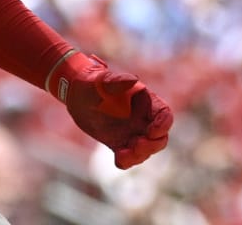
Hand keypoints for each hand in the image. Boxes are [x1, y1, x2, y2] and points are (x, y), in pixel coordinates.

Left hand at [48, 51, 171, 168]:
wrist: (77, 95)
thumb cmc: (92, 82)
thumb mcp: (102, 80)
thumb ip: (117, 80)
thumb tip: (134, 80)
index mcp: (145, 101)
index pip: (164, 114)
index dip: (164, 124)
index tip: (152, 132)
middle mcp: (142, 119)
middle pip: (160, 138)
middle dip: (152, 145)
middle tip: (137, 145)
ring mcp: (132, 132)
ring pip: (146, 150)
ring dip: (139, 155)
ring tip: (123, 154)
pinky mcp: (120, 143)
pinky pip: (129, 157)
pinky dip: (127, 161)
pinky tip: (118, 159)